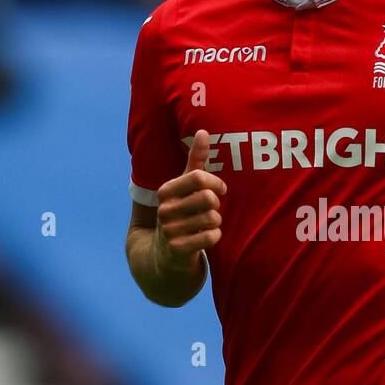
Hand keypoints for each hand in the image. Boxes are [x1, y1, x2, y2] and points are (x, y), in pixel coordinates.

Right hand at [154, 130, 227, 275]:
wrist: (164, 254)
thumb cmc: (181, 213)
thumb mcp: (185, 187)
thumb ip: (195, 160)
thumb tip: (204, 131)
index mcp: (166, 190)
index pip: (199, 177)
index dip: (216, 183)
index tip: (220, 189)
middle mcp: (165, 209)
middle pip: (208, 198)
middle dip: (216, 205)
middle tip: (211, 210)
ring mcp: (169, 230)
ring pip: (212, 218)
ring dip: (216, 222)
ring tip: (207, 224)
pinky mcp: (178, 249)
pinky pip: (211, 238)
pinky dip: (214, 237)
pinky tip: (205, 238)